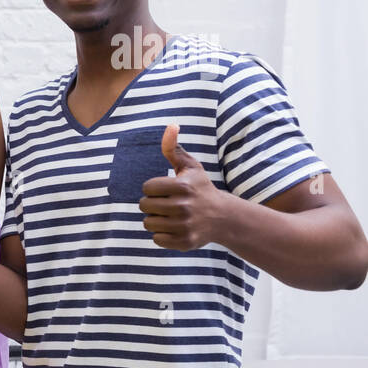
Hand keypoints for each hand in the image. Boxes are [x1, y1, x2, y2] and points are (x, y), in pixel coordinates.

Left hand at [139, 124, 222, 250]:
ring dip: (156, 219)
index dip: (153, 189)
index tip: (166, 190)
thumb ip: (174, 149)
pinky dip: (162, 235)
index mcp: (182, 186)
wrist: (223, 217)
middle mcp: (183, 206)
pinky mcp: (184, 241)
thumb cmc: (200, 188)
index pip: (146, 188)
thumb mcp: (190, 167)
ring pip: (148, 223)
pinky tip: (175, 227)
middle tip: (168, 204)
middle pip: (144, 206)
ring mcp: (184, 225)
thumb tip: (170, 126)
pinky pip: (157, 239)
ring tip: (171, 216)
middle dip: (153, 204)